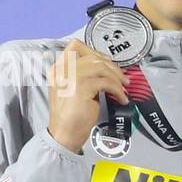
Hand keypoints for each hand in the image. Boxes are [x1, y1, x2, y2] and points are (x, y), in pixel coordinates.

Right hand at [47, 39, 128, 153]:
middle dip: (111, 66)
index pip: (76, 46)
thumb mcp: (73, 89)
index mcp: (58, 69)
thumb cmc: (71, 116)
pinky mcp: (81, 87)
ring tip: (123, 88)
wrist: (64, 134)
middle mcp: (62, 70)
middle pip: (92, 55)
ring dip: (116, 77)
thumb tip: (106, 70)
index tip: (108, 64)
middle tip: (122, 78)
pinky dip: (117, 90)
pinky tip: (121, 98)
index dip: (95, 52)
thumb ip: (83, 76)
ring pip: (100, 66)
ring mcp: (70, 77)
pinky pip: (106, 82)